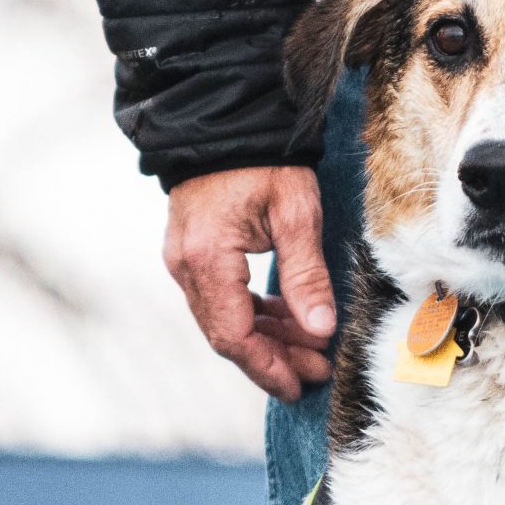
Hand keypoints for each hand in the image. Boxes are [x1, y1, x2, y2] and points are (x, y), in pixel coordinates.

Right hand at [164, 166, 336, 398]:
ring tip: (310, 348)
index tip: (303, 384)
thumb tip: (322, 331)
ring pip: (222, 319)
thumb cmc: (266, 161)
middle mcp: (185, 266)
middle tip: (317, 370)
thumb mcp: (297, 214)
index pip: (234, 335)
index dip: (269, 367)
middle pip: (225, 335)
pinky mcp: (191, 253)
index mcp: (208, 259)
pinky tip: (285, 319)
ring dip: (265, 338)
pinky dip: (252, 314)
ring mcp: (183, 261)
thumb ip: (306, 276)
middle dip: (272, 358)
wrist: (227, 120)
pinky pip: (219, 299)